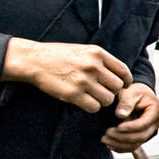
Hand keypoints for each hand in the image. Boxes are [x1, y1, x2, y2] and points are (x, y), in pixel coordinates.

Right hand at [1, 38, 131, 112]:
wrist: (33, 60)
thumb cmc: (58, 56)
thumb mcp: (83, 50)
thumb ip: (101, 61)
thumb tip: (121, 76)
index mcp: (97, 53)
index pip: (124, 71)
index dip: (126, 81)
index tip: (123, 86)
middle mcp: (93, 66)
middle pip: (118, 87)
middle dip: (112, 92)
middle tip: (101, 91)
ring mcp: (83, 80)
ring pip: (108, 99)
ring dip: (101, 101)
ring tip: (91, 96)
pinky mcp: (73, 94)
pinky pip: (94, 107)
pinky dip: (91, 107)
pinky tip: (84, 102)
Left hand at [101, 83, 158, 151]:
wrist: (138, 95)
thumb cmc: (134, 91)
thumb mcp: (130, 92)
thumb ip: (126, 103)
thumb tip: (120, 116)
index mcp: (157, 111)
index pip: (144, 124)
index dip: (130, 127)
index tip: (117, 126)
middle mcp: (156, 123)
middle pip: (141, 137)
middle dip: (122, 137)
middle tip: (106, 133)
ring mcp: (150, 132)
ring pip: (136, 144)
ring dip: (119, 144)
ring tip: (104, 139)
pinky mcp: (143, 137)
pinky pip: (133, 146)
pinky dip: (121, 148)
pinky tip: (109, 144)